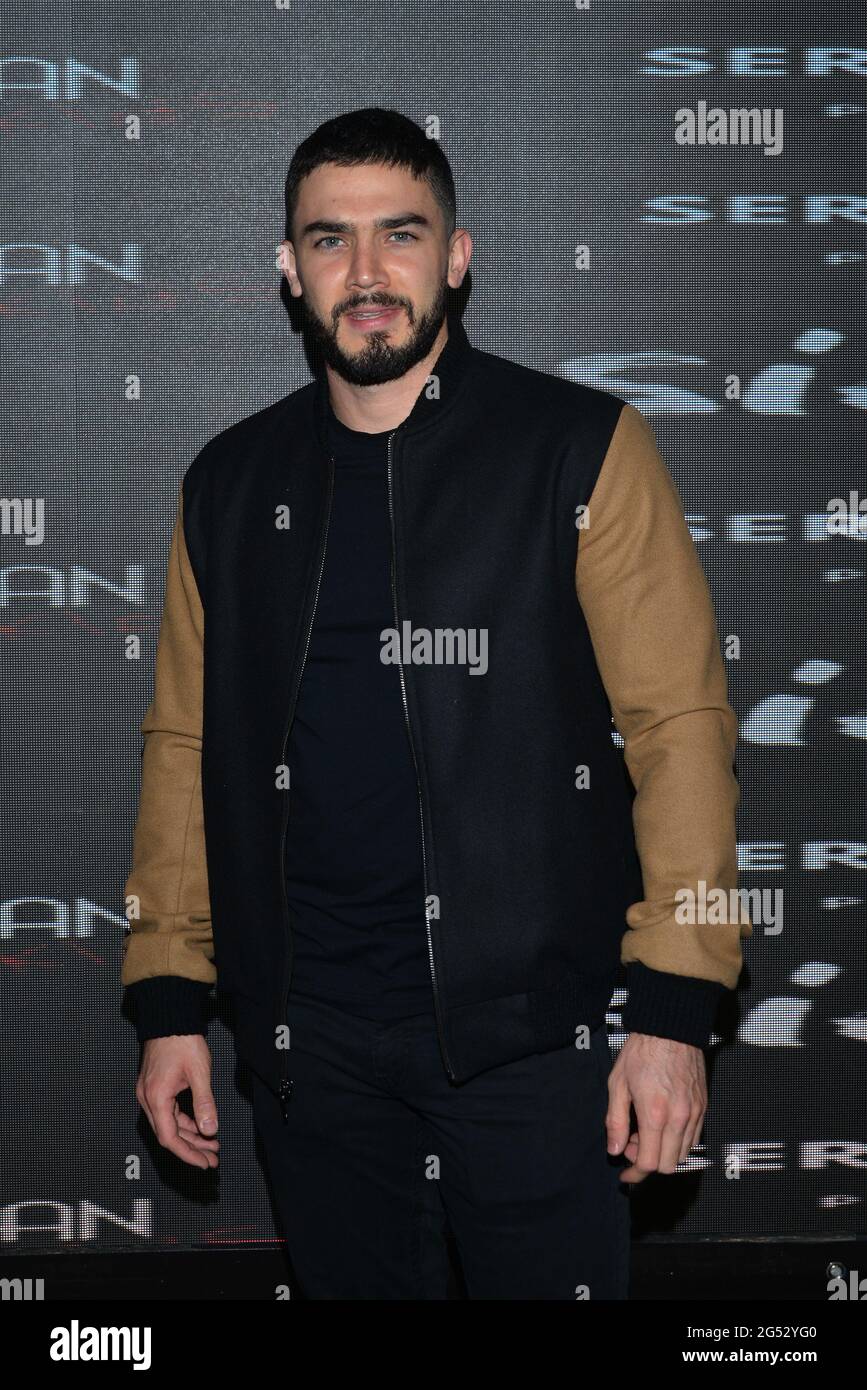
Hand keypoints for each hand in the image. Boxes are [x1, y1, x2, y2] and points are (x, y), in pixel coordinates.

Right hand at [136, 1035, 219, 1168]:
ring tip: (211, 1144)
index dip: (187, 1154)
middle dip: (191, 1148)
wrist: (169, 1017)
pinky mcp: (155, 1087)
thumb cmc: (182, 1040)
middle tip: (212, 1159)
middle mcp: (148, 1098)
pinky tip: (200, 1126)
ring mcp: (149, 1093)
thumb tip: (210, 1130)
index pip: (169, 1138)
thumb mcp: (199, 1073)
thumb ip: (205, 1103)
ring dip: (190, 1136)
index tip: (204, 1163)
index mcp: (156, 1097)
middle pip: (168, 1134)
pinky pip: (169, 1112)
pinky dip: (184, 1122)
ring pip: (169, 1124)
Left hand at [605, 1032, 706, 1184]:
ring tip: (646, 1131)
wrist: (671, 1028)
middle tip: (632, 1144)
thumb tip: (615, 1149)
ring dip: (663, 1153)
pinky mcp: (703, 1107)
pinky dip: (677, 1142)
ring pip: (682, 1154)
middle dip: (647, 1163)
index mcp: (654, 1114)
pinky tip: (663, 1125)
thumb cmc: (643, 1051)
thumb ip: (616, 1121)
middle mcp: (679, 1118)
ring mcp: (694, 1113)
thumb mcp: (618, 1084)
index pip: (648, 1163)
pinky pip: (694, 1138)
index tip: (626, 1174)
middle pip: (667, 1165)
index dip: (634, 1174)